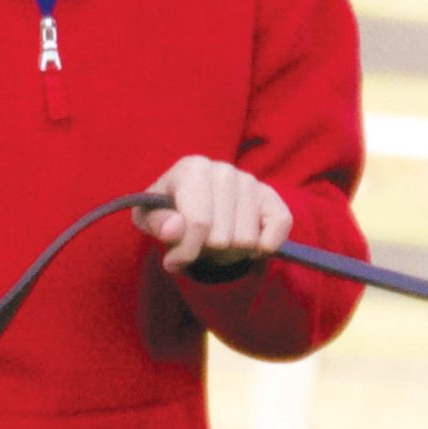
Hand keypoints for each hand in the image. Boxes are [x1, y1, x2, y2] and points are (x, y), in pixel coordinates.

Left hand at [133, 156, 291, 273]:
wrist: (193, 205)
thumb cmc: (168, 211)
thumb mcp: (148, 217)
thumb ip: (157, 223)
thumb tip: (174, 230)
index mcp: (193, 167)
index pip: (198, 222)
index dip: (187, 251)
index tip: (173, 261)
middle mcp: (224, 170)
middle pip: (223, 237)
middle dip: (208, 252)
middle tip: (199, 245)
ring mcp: (251, 182)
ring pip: (248, 240)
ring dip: (231, 252)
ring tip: (217, 241)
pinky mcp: (272, 198)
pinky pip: (280, 227)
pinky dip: (264, 247)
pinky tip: (245, 243)